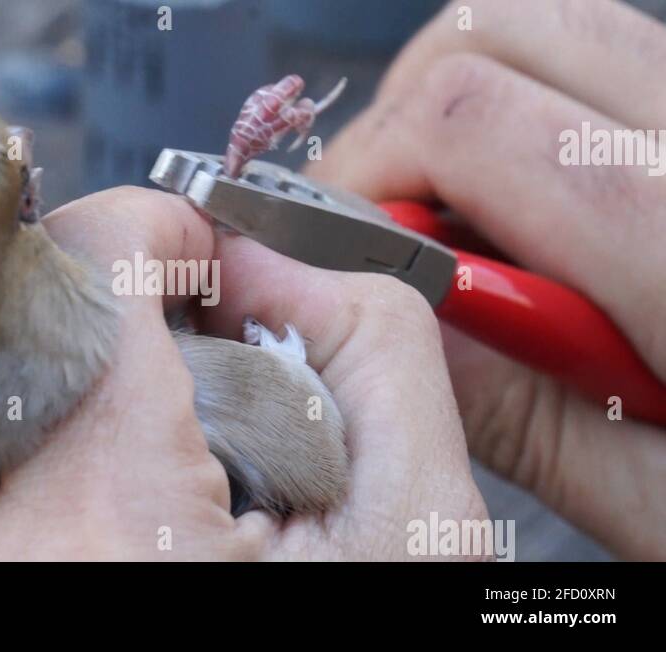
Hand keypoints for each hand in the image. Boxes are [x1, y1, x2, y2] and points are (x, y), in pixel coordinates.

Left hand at [0, 186, 486, 559]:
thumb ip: (369, 355)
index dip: (146, 230)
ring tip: (81, 391)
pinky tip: (12, 446)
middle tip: (137, 323)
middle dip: (64, 285)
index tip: (188, 252)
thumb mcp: (407, 532)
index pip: (81, 274)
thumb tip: (272, 261)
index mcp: (112, 528)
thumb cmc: (326, 650)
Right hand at [306, 0, 665, 558]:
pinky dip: (533, 104)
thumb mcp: (661, 503)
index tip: (343, 248)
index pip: (470, 119)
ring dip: (467, 103)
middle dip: (404, 118)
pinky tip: (545, 201)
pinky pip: (605, 54)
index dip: (365, 173)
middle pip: (497, 27)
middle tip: (399, 225)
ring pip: (551, 22)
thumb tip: (393, 314)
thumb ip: (517, 409)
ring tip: (471, 213)